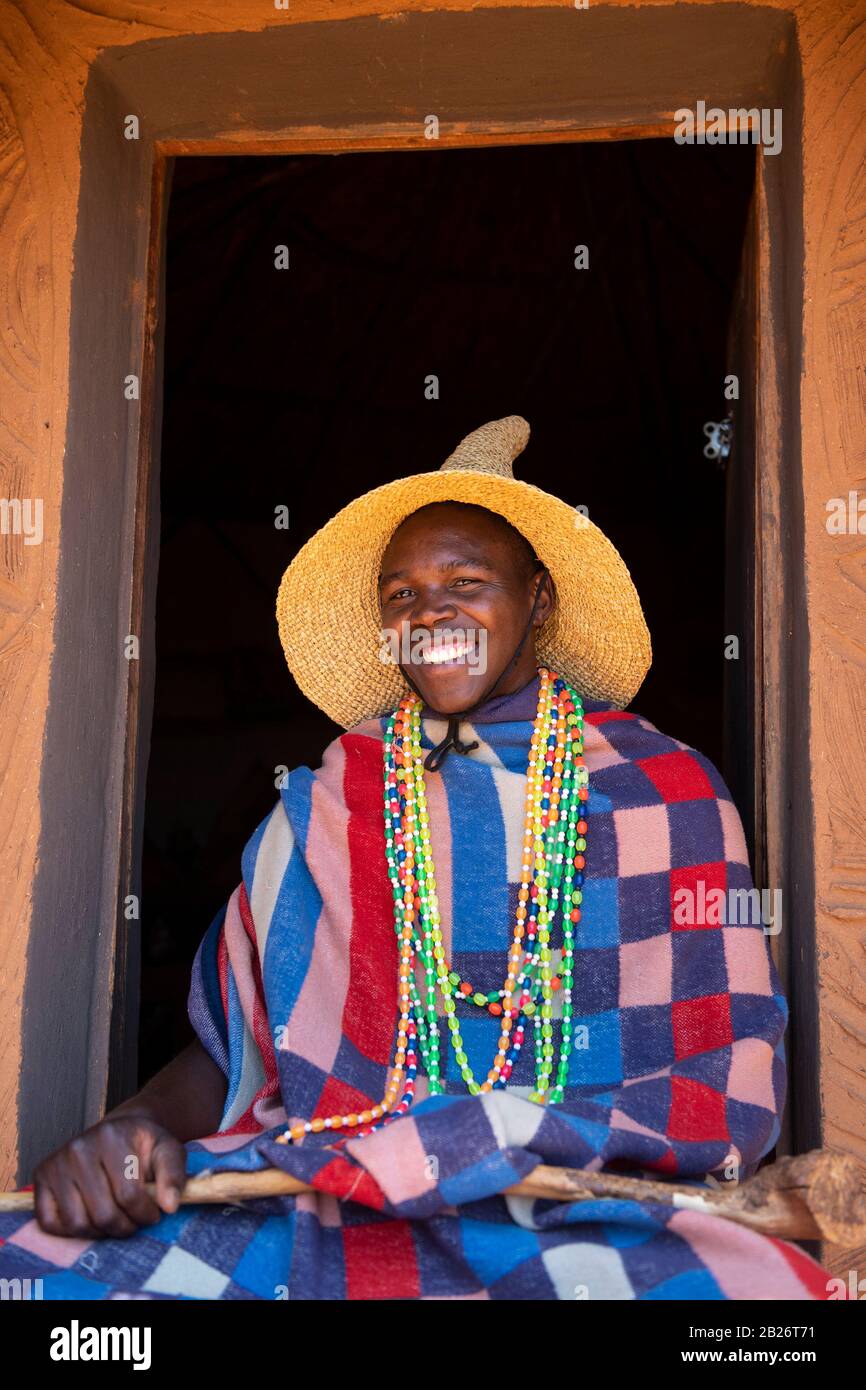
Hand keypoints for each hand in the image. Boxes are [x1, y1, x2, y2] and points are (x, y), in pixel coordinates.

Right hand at [31, 1112, 186, 1239]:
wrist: (116, 1133)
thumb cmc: (143, 1147)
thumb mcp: (168, 1151)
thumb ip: (174, 1175)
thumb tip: (170, 1206)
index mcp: (111, 1137)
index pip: (129, 1196)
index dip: (146, 1214)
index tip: (154, 1213)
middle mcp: (78, 1148)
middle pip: (103, 1214)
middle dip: (125, 1227)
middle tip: (135, 1220)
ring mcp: (56, 1163)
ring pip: (77, 1224)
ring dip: (101, 1233)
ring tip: (116, 1220)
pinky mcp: (41, 1179)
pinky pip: (50, 1223)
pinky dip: (71, 1231)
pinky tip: (91, 1218)